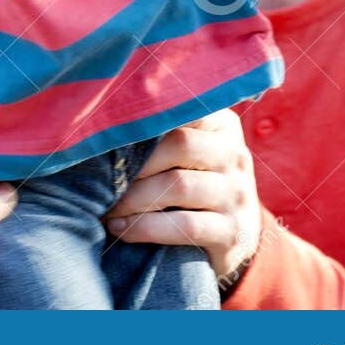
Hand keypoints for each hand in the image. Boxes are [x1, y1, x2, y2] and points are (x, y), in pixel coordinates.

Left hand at [105, 109, 260, 281]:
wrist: (239, 236)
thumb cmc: (200, 181)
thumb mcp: (195, 149)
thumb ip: (166, 130)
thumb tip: (108, 119)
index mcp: (223, 125)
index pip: (185, 108)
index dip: (146, 119)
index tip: (111, 130)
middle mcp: (235, 155)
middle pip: (180, 145)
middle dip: (137, 163)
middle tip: (105, 177)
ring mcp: (236, 194)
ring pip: (178, 186)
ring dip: (134, 198)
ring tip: (108, 206)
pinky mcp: (231, 232)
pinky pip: (183, 226)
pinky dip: (145, 227)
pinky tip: (121, 228)